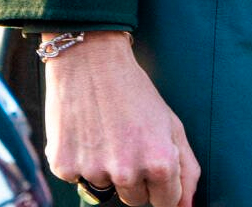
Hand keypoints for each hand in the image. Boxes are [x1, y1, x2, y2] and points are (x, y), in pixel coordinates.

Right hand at [43, 32, 199, 206]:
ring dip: (106, 167)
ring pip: (106, 189)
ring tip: (105, 130)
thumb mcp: (171, 123)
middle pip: (135, 200)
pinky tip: (85, 130)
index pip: (167, 202)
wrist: (91, 59)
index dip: (161, 181)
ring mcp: (94, 171)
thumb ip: (186, 169)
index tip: (152, 160)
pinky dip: (80, 160)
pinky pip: (78, 178)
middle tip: (127, 139)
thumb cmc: (134, 90)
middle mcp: (127, 172)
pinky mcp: (64, 166)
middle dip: (135, 176)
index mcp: (160, 162)